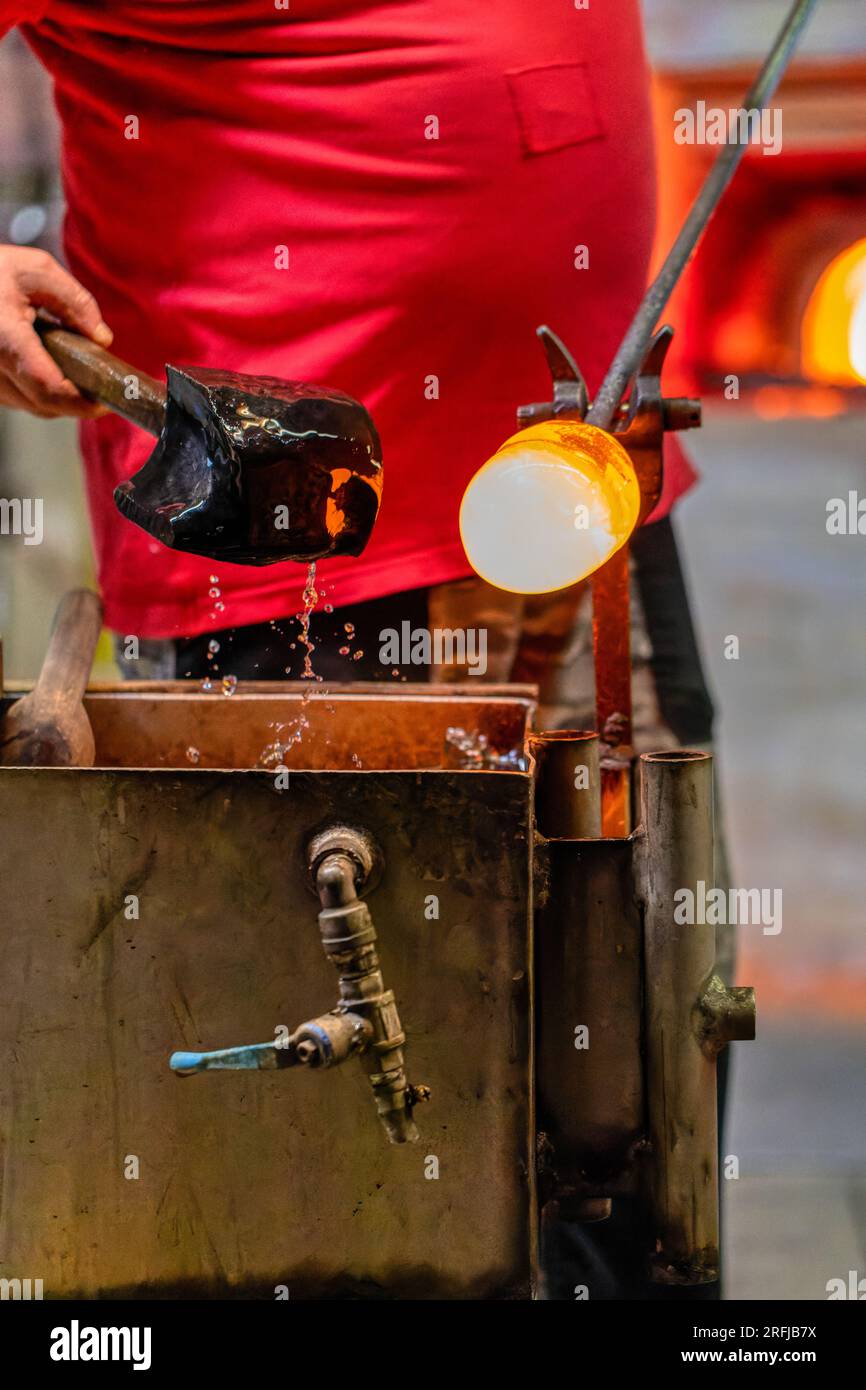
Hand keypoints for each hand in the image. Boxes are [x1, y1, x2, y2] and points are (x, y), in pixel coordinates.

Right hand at [0, 244, 112, 418]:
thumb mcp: (36, 269)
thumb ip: (74, 301)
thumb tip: (102, 338)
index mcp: (4, 338)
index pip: (47, 386)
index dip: (81, 402)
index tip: (105, 401)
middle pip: (43, 405)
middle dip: (76, 401)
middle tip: (99, 384)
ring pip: (31, 407)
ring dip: (58, 398)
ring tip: (74, 370)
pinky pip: (18, 400)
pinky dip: (39, 393)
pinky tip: (48, 367)